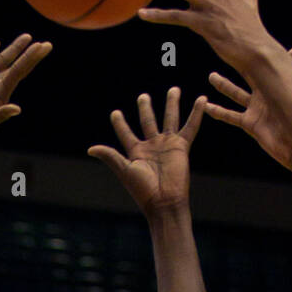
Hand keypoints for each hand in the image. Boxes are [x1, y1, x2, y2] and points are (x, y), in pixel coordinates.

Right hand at [0, 34, 51, 150]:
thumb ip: (0, 114)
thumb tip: (17, 109)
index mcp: (1, 92)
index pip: (19, 70)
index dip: (31, 57)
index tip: (44, 46)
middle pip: (15, 63)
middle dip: (27, 52)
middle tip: (41, 43)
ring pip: (1, 60)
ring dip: (13, 49)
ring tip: (26, 37)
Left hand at [88, 87, 204, 216]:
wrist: (164, 201)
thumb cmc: (142, 189)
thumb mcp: (124, 170)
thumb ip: (110, 156)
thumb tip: (90, 149)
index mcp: (136, 152)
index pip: (126, 133)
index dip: (120, 124)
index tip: (115, 113)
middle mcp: (151, 146)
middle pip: (148, 122)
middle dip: (145, 108)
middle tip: (143, 96)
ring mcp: (167, 145)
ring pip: (170, 119)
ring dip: (172, 104)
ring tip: (174, 90)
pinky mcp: (181, 147)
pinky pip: (190, 127)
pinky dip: (196, 113)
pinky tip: (201, 100)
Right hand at [205, 49, 291, 171]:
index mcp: (277, 84)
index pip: (269, 62)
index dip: (263, 50)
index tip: (256, 37)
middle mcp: (266, 93)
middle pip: (249, 73)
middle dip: (239, 63)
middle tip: (228, 51)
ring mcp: (257, 108)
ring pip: (235, 93)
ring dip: (223, 85)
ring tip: (211, 76)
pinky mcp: (250, 123)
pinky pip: (230, 116)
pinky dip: (218, 111)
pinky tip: (205, 106)